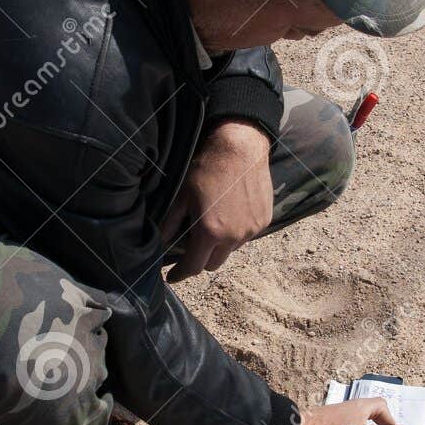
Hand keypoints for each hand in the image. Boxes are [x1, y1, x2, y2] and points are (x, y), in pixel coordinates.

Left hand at [162, 118, 272, 281]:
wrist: (240, 148)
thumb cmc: (207, 169)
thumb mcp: (182, 196)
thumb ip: (170, 225)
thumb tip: (160, 244)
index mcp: (209, 232)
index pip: (193, 267)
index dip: (181, 274)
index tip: (173, 276)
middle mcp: (233, 236)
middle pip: (213, 264)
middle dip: (201, 259)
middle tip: (193, 244)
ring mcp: (251, 230)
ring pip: (231, 250)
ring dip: (220, 244)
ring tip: (215, 222)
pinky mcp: (264, 221)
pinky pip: (246, 237)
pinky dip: (236, 232)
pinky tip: (232, 213)